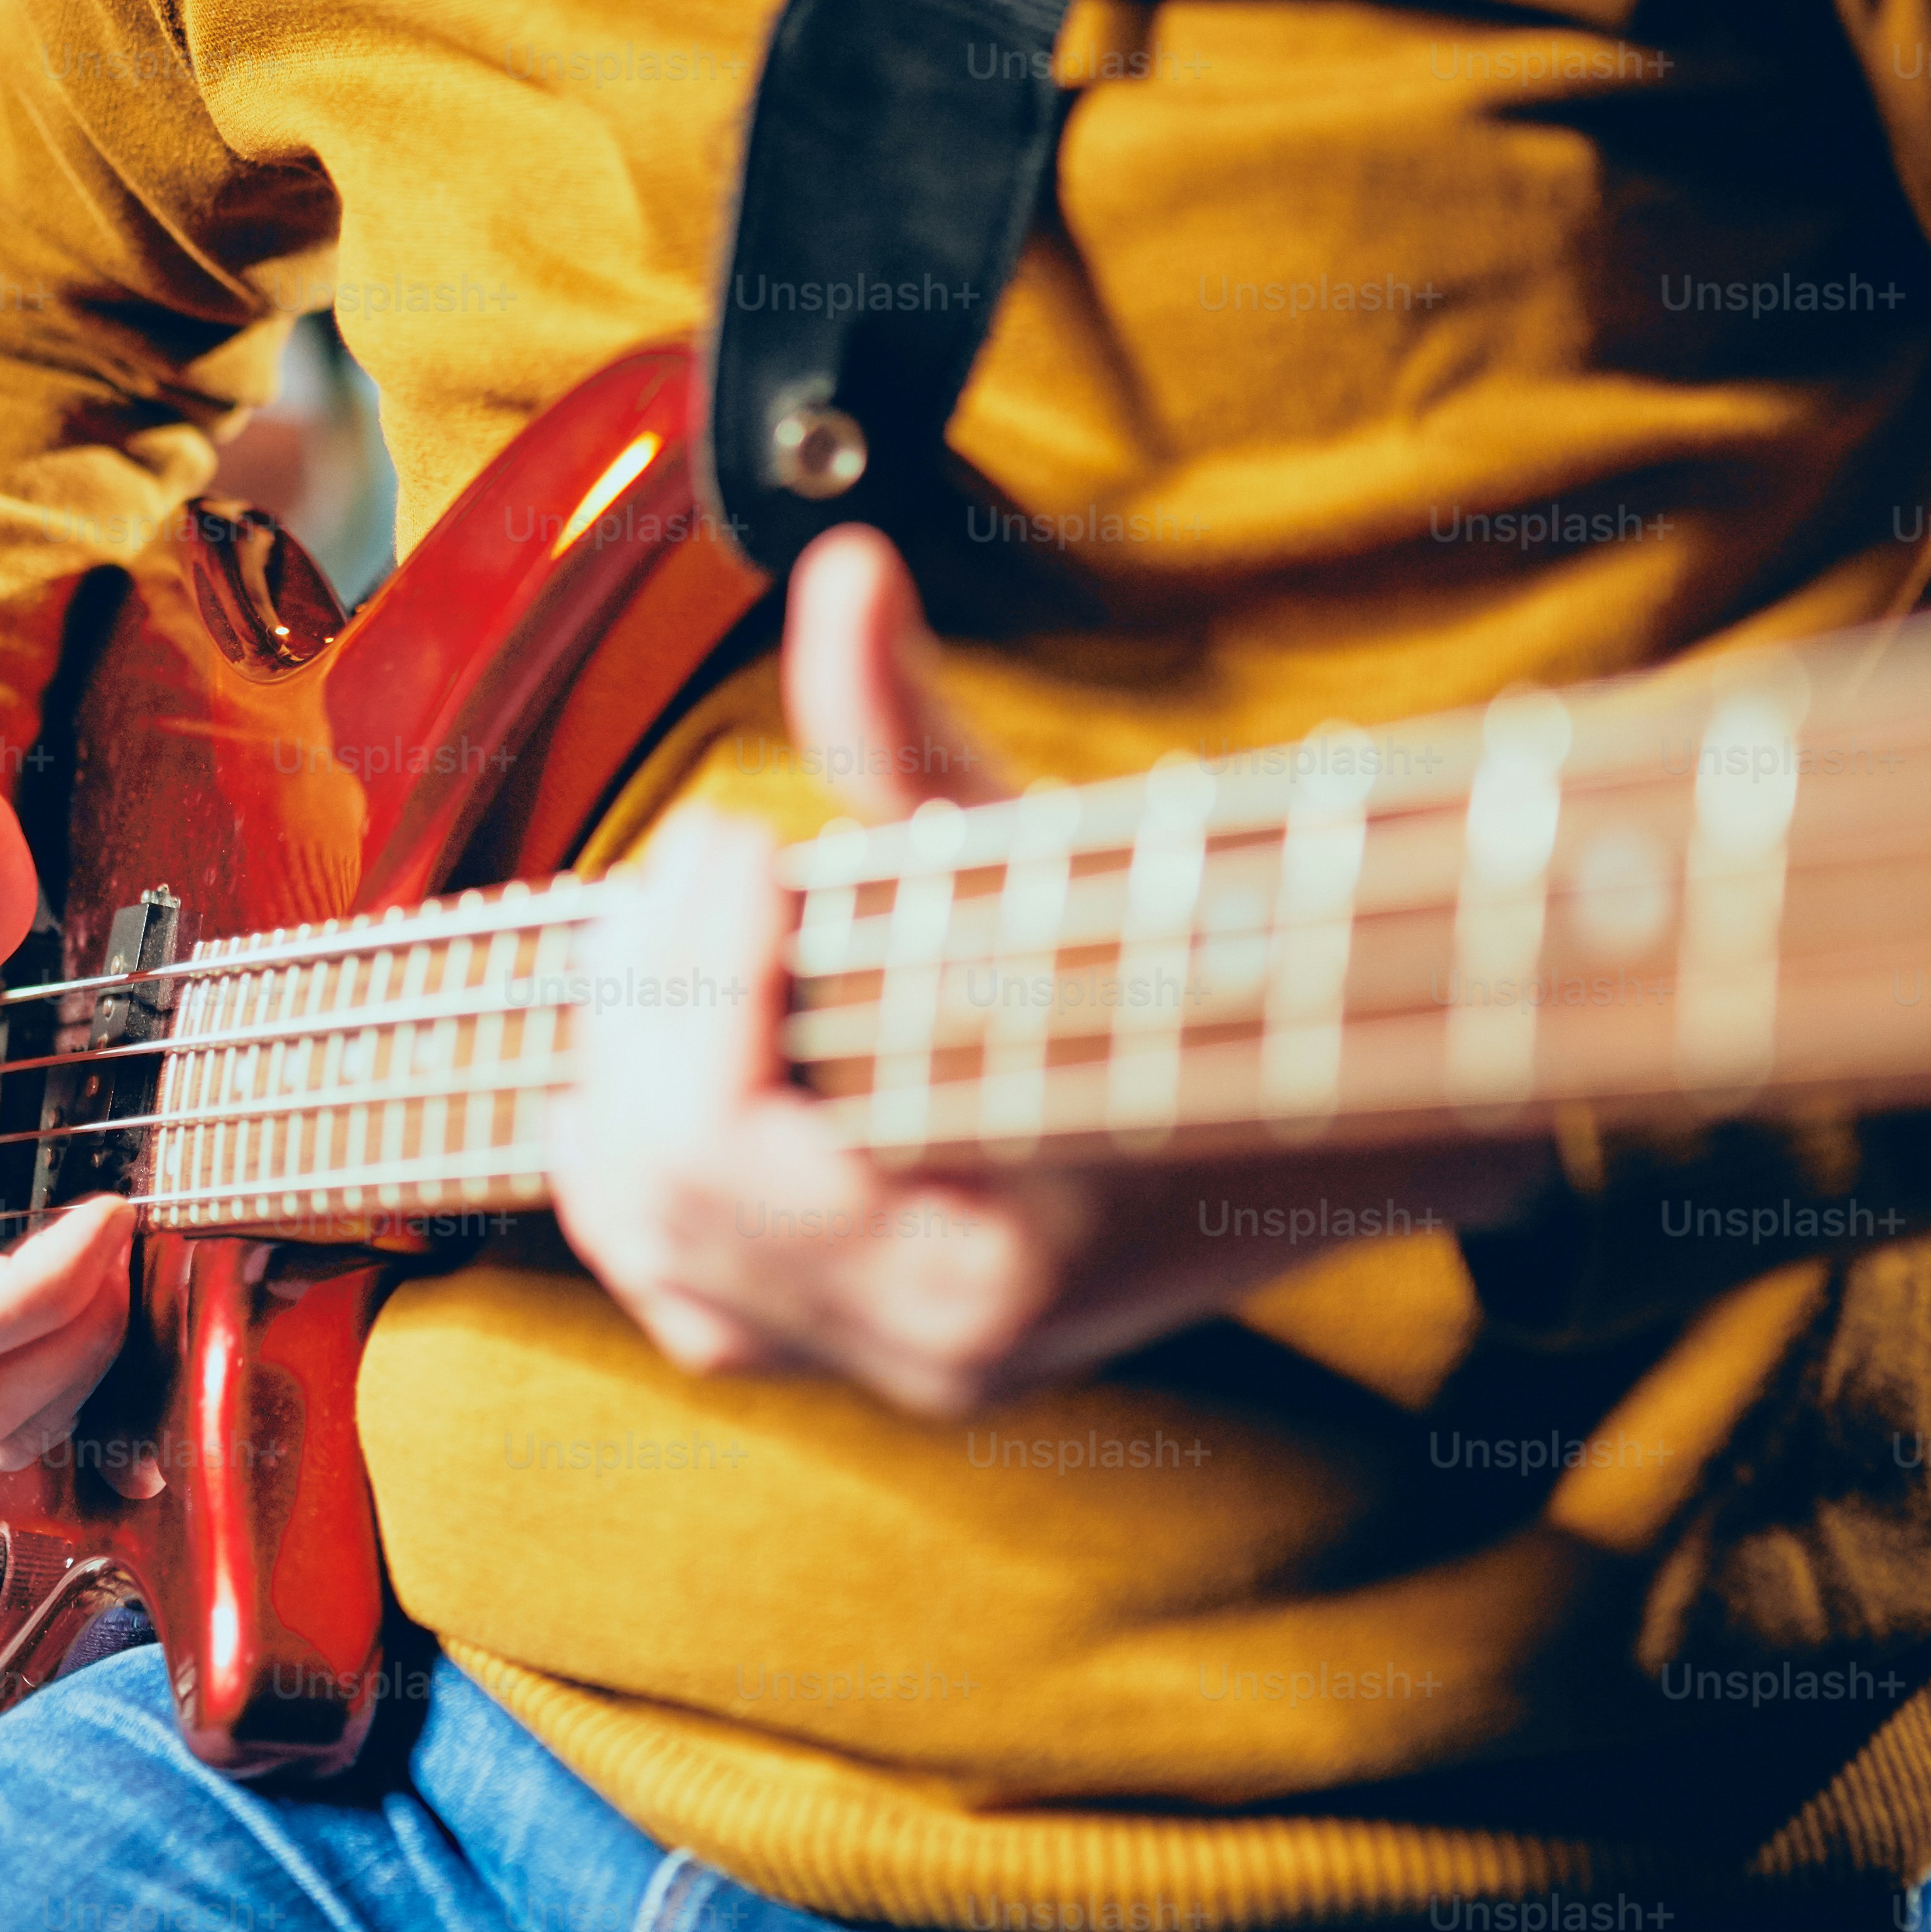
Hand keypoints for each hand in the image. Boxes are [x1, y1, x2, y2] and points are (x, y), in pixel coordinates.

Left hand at [547, 527, 1546, 1415]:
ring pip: (644, 1242)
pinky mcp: (850, 1340)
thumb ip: (914, 732)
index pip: (721, 1145)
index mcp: (978, 1267)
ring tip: (653, 930)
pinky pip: (672, 1279)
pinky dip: (627, 1165)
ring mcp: (876, 1362)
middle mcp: (916, 1348)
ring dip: (612, 1079)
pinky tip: (634, 1050)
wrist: (1318, 1120)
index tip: (742, 835)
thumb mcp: (1051, 859)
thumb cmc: (1202, 978)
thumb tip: (841, 569)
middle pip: (659, 1189)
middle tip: (703, 857)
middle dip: (642, 1005)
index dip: (693, 976)